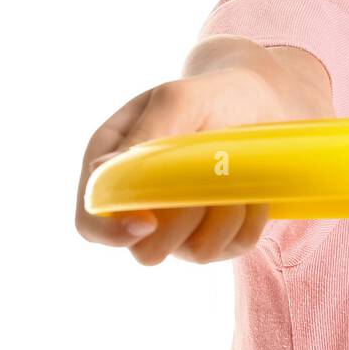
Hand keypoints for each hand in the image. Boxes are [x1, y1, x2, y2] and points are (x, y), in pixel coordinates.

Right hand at [75, 59, 320, 264]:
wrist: (256, 102)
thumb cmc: (208, 96)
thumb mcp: (177, 98)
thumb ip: (145, 131)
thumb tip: (100, 169)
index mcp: (114, 166)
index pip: (92, 218)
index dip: (111, 231)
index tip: (146, 222)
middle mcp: (143, 203)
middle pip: (144, 249)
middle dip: (181, 223)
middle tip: (207, 184)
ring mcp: (180, 224)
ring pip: (194, 253)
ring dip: (224, 220)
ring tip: (238, 180)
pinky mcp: (218, 234)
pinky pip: (233, 248)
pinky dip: (249, 223)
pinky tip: (255, 194)